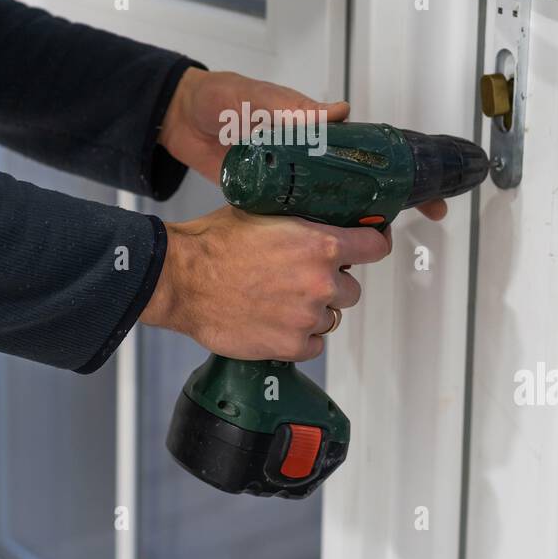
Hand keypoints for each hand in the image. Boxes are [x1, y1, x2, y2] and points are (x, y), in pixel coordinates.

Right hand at [140, 206, 392, 360]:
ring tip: (280, 300)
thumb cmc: (214, 244)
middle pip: (352, 288)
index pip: (375, 247)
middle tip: (301, 278)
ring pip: (331, 317)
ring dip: (313, 311)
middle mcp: (321, 282)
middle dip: (332, 283)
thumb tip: (320, 220)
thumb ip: (300, 221)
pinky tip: (274, 321)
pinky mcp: (291, 346)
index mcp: (321, 245)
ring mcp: (307, 317)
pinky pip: (312, 344)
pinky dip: (298, 337)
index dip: (373, 244)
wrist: (182, 279)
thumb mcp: (264, 212)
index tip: (370, 246)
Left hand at [158, 67, 447, 219]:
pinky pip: (301, 221)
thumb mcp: (256, 98)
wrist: (180, 121)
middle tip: (413, 225)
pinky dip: (318, 236)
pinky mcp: (270, 200)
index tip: (426, 193)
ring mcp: (292, 181)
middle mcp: (311, 157)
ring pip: (335, 209)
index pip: (370, 150)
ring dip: (356, 228)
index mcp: (317, 129)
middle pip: (361, 185)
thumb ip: (290, 108)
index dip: (401, 171)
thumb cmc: (219, 99)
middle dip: (390, 207)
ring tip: (374, 248)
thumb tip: (338, 113)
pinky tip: (330, 253)